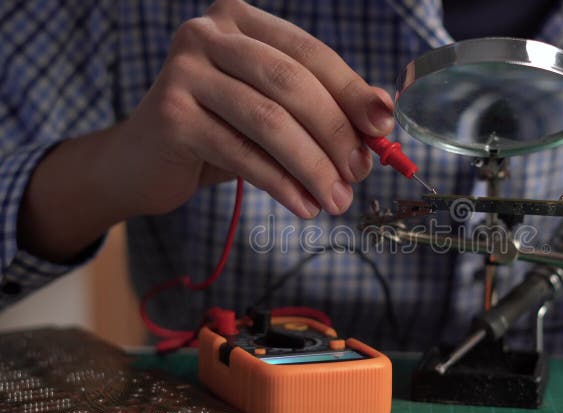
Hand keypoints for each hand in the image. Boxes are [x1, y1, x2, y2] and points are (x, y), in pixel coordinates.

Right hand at [117, 0, 392, 216]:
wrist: (143, 162)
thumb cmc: (219, 132)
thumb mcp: (272, 112)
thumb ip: (320, 108)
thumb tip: (381, 122)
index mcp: (241, 21)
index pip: (311, 53)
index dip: (352, 91)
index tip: (384, 127)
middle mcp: (208, 34)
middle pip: (292, 84)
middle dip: (335, 133)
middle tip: (360, 173)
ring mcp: (184, 70)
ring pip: (269, 121)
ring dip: (312, 166)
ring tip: (336, 200)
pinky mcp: (170, 114)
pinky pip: (241, 154)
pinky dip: (280, 184)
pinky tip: (303, 206)